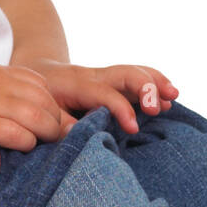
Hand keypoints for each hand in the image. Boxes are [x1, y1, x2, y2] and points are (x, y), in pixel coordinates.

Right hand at [0, 62, 78, 153]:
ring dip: (46, 134)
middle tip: (53, 141)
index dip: (50, 105)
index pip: (41, 84)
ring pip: (38, 116)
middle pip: (46, 101)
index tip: (49, 124)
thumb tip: (19, 111)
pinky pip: (16, 133)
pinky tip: (21, 149)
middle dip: (55, 122)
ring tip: (42, 146)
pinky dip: (26, 143)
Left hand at [9, 57, 179, 134]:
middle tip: (159, 105)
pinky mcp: (112, 81)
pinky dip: (153, 83)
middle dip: (144, 87)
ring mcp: (104, 76)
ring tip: (172, 96)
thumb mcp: (40, 110)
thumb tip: (76, 134)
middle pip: (124, 74)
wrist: (34, 72)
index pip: (105, 93)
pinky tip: (167, 96)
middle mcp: (93, 76)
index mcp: (76, 84)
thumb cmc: (38, 97)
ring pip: (133, 71)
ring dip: (155, 82)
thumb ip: (59, 123)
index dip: (121, 109)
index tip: (134, 128)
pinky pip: (136, 76)